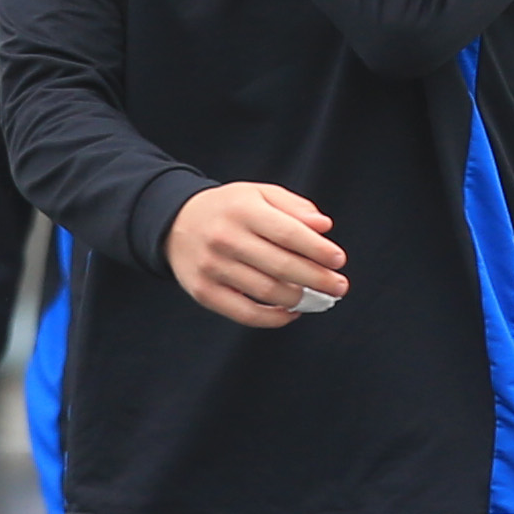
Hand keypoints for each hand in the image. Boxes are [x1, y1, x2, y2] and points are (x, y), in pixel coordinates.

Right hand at [164, 181, 344, 326]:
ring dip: (300, 299)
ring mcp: (212, 267)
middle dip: (318, 280)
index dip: (318, 250)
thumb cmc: (230, 209)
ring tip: (318, 297)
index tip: (338, 260)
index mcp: (243, 210)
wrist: (174, 222)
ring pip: (268, 292)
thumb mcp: (260, 194)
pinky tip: (292, 312)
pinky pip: (246, 314)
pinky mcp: (204, 292)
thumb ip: (295, 207)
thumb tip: (324, 227)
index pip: (289, 233)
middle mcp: (224, 238)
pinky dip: (275, 319)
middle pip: (282, 267)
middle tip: (339, 286)